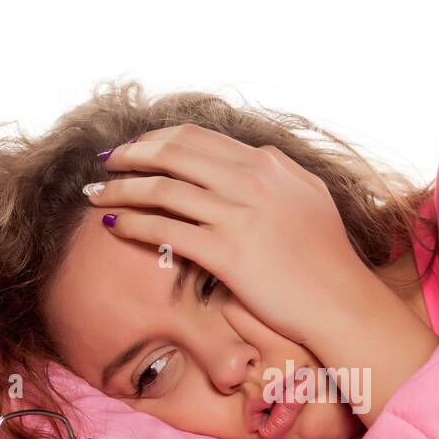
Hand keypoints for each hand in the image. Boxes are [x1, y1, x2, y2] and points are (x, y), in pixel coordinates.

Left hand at [84, 123, 376, 347]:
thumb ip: (279, 173)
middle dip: (130, 154)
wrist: (341, 302)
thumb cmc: (328, 259)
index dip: (157, 139)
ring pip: (162, 189)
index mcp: (267, 163)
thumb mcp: (310, 197)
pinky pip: (166, 230)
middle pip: (172, 153)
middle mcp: (250, 180)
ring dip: (121, 189)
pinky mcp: (227, 252)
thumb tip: (255, 157)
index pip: (197, 137)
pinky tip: (115, 227)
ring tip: (97, 195)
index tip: (136, 148)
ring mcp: (238, 215)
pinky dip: (134, 225)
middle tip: (105, 164)